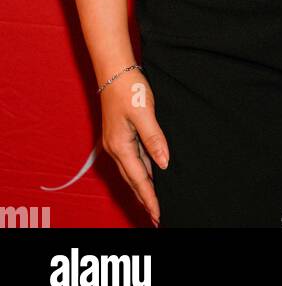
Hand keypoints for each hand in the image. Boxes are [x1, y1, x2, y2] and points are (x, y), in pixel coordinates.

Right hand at [99, 68, 168, 225]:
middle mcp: (116, 148)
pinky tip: (150, 174)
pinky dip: (141, 170)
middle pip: (133, 180)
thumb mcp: (144, 112)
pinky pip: (132, 159)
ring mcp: (117, 141)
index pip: (138, 179)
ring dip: (142, 186)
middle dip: (144, 198)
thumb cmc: (129, 88)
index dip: (149, 198)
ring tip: (153, 201)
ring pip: (132, 170)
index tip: (158, 214)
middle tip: (157, 216)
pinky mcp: (120, 134)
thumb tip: (163, 164)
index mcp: (121, 146)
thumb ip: (154, 139)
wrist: (114, 69)